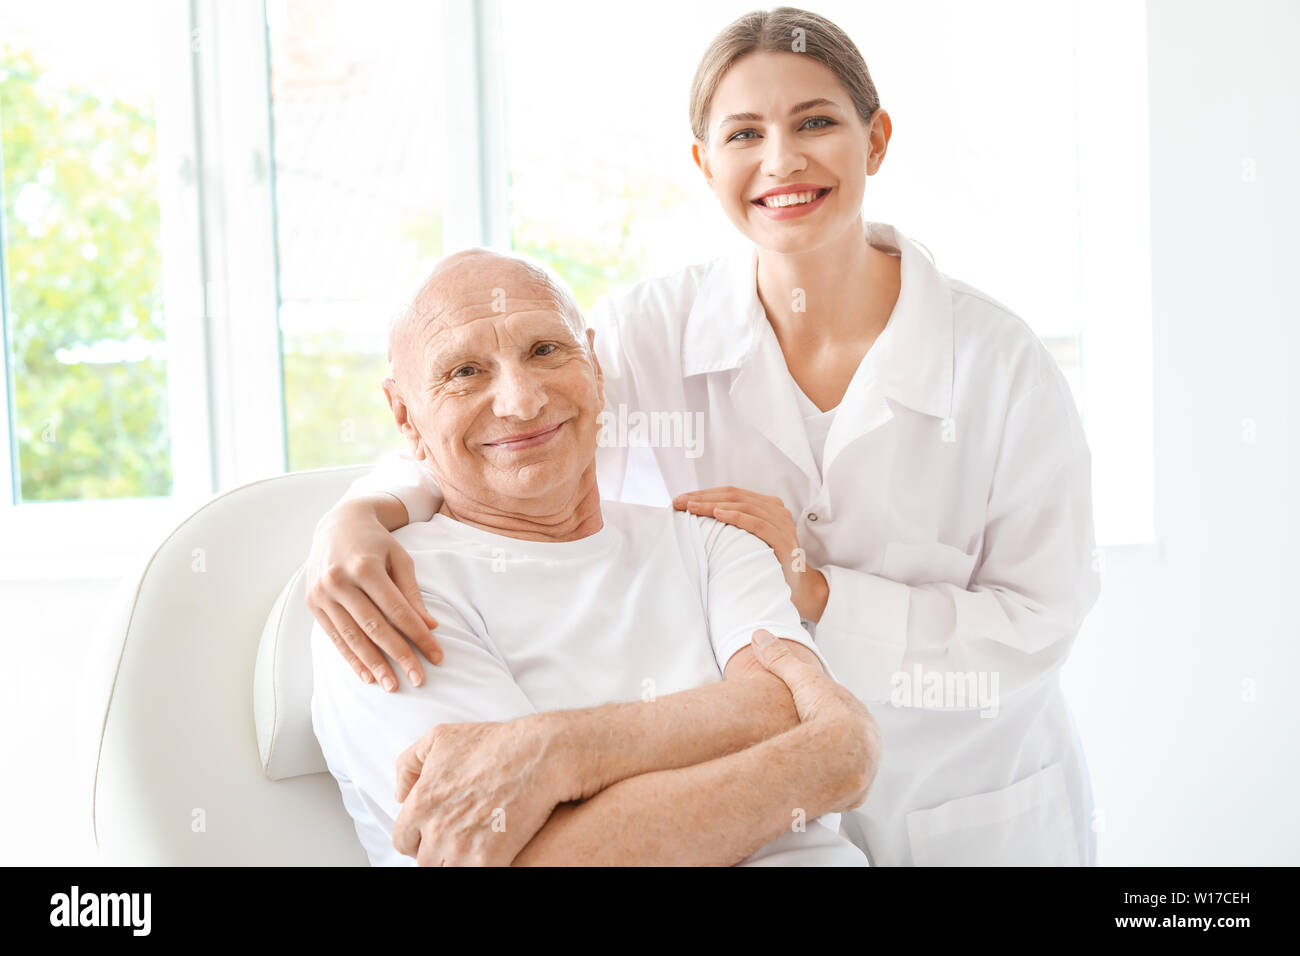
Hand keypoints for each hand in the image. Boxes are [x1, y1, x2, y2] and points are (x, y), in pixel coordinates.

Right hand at [305, 497, 441, 690]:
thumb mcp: (400, 559)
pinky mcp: (312, 603)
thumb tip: (431, 626)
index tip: (437, 656)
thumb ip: (412, 593)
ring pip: (352, 637)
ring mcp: (322, 593)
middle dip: (398, 656)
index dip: (419, 636)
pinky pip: (334, 637)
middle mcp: (339, 580)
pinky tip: (367, 674)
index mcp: (365, 566)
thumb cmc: (377, 543)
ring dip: (373, 664)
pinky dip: (351, 658)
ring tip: (392, 685)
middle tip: (419, 680)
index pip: (397, 610)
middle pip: (374, 627)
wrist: (338, 523)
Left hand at [392, 718, 564, 865]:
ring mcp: (462, 849)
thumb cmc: (492, 745)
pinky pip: (474, 872)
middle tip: (457, 838)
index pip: (402, 840)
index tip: (431, 833)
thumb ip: (409, 765)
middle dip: (438, 851)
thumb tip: (400, 793)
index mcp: (421, 804)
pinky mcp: (488, 861)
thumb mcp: (439, 737)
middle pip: (425, 860)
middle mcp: (436, 830)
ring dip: (458, 859)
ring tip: (474, 844)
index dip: (417, 837)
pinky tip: (492, 850)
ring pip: (448, 869)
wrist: (535, 757)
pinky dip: (480, 864)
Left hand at [673, 486, 828, 619]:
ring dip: (715, 505)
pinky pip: (759, 524)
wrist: (798, 591)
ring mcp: (783, 526)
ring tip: (692, 508)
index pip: (732, 493)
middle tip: (679, 502)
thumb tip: (695, 516)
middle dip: (704, 497)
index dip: (704, 493)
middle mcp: (778, 511)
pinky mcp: (785, 543)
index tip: (680, 500)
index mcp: (768, 507)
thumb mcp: (748, 540)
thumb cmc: (766, 565)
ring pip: (745, 506)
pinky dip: (737, 517)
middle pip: (736, 496)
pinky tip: (718, 515)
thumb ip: (733, 526)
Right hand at [749, 629, 879, 809]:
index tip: (807, 715)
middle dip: (830, 743)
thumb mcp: (799, 678)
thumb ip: (780, 658)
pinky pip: (845, 791)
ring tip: (811, 775)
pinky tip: (818, 792)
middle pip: (846, 741)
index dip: (822, 712)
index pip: (840, 712)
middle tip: (809, 747)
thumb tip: (759, 635)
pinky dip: (832, 791)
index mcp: (857, 713)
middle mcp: (867, 740)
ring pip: (847, 767)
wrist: (842, 750)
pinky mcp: (857, 792)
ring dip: (833, 770)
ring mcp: (865, 767)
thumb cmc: (824, 711)